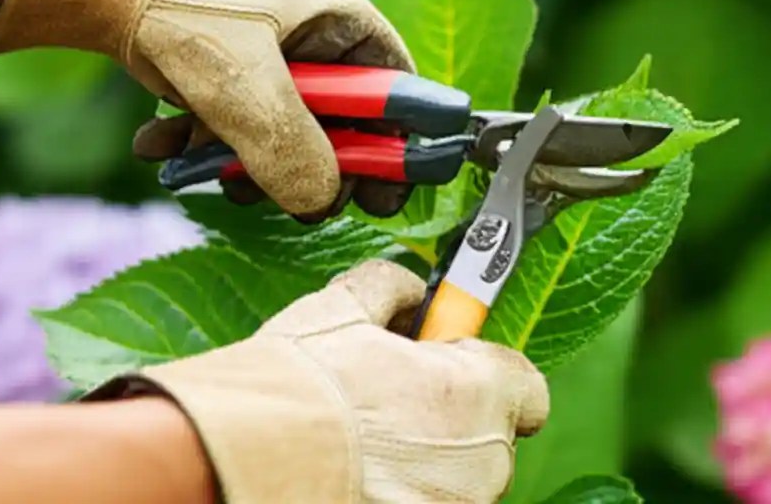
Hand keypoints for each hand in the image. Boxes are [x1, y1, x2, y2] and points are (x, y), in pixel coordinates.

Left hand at [0, 0, 415, 220]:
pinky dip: (195, 124)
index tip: (378, 192)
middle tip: (277, 197)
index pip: (389, 78)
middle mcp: (296, 4)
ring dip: (236, 148)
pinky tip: (157, 149)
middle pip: (324, 102)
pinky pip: (217, 88)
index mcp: (329, 1)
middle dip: (295, 156)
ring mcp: (245, 14)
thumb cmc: (176, 8)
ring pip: (264, 101)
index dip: (392, 140)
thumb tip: (320, 201)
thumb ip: (294, 155)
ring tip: (203, 174)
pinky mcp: (199, 26)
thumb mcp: (247, 94)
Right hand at [85, 260, 550, 503]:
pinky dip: (402, 494)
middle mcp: (482, 463)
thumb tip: (407, 289)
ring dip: (426, 464)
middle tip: (391, 402)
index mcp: (480, 393)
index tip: (443, 362)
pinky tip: (356, 476)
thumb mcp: (343, 309)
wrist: (245, 461)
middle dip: (450, 420)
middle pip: (490, 438)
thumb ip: (391, 286)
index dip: (483, 371)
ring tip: (363, 444)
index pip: (526, 386)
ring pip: (457, 482)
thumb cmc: (301, 386)